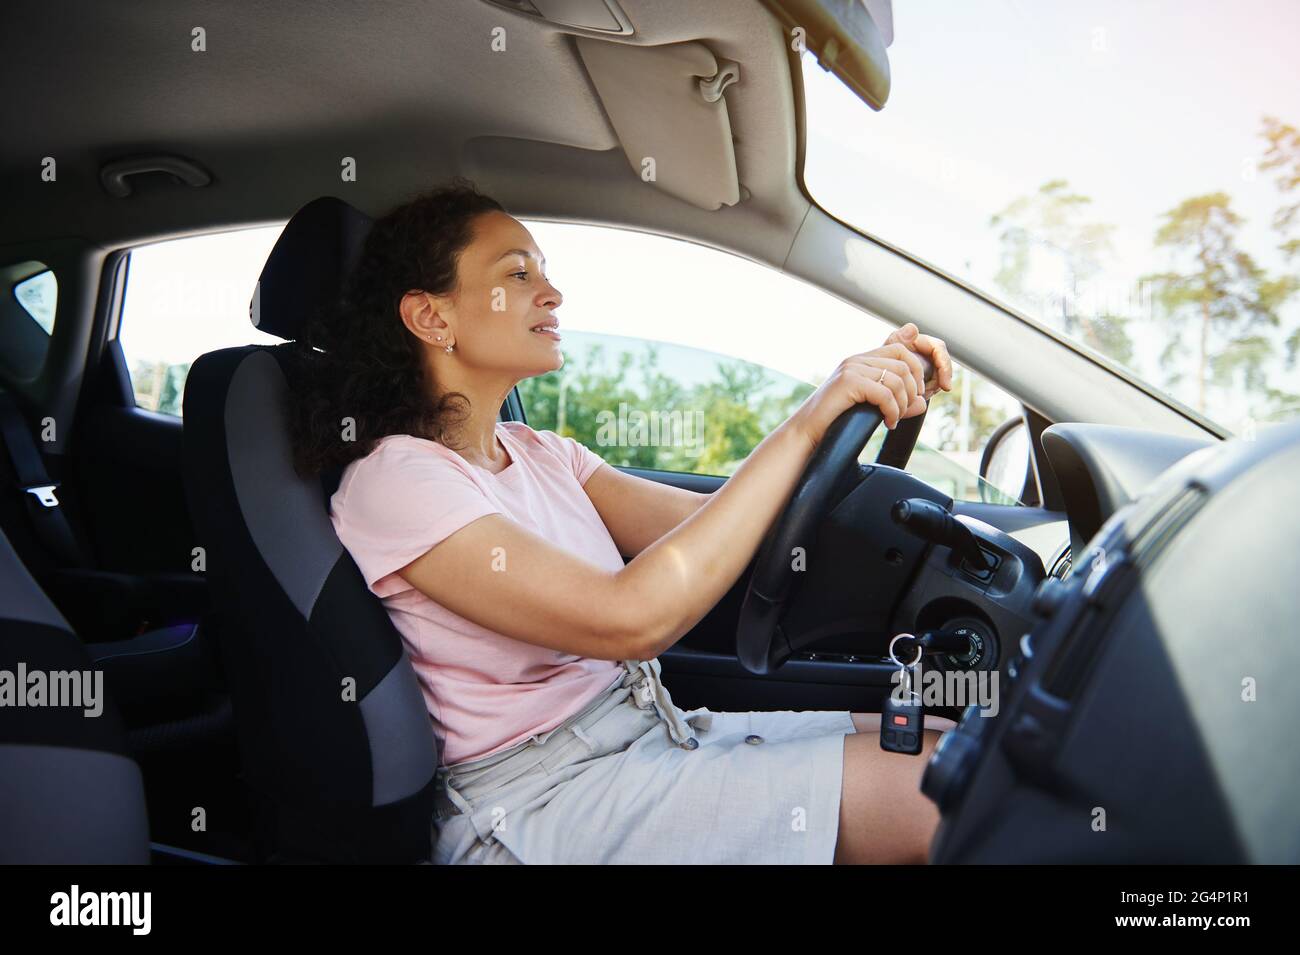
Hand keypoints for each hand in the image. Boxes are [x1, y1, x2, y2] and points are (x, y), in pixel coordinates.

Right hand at [789, 325, 955, 448]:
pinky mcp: (848, 382)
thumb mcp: (870, 407)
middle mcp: (856, 359)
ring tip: (894, 419)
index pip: (901, 350)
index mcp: (861, 360)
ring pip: (897, 379)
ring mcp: (852, 368)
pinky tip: (887, 423)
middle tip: (905, 411)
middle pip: (904, 363)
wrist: (807, 431)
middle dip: (912, 390)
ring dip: (902, 404)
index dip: (916, 371)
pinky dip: (892, 411)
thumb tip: (922, 402)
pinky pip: (885, 394)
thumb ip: (896, 401)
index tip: (915, 395)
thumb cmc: (836, 421)